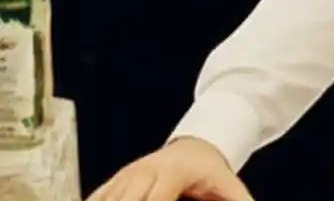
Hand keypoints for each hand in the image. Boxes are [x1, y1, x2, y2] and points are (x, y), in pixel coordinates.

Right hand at [87, 137, 252, 200]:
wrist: (196, 146)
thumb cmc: (213, 173)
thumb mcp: (231, 186)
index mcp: (172, 172)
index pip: (155, 199)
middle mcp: (144, 171)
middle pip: (124, 200)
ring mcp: (126, 175)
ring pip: (104, 199)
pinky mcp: (114, 182)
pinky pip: (95, 199)